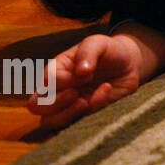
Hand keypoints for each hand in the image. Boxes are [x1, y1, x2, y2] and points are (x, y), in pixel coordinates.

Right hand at [27, 34, 142, 128]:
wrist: (129, 62)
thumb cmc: (107, 50)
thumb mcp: (97, 43)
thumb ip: (87, 53)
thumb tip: (81, 72)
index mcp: (55, 71)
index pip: (44, 83)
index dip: (62, 81)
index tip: (84, 73)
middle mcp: (57, 90)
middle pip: (36, 107)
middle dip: (55, 103)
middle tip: (76, 93)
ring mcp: (69, 105)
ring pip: (50, 121)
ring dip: (67, 114)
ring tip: (85, 101)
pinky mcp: (86, 114)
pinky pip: (80, 121)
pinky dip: (93, 108)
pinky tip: (107, 90)